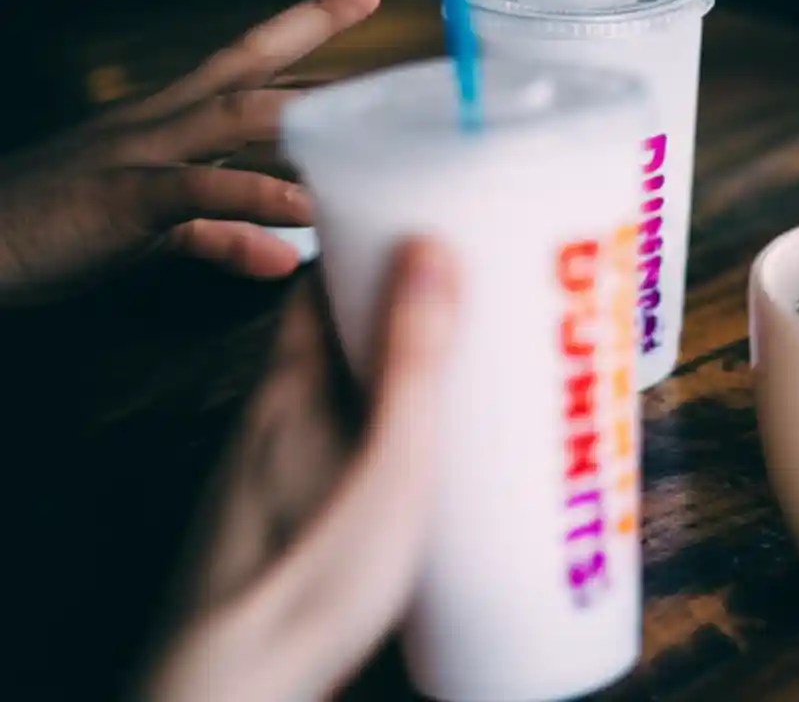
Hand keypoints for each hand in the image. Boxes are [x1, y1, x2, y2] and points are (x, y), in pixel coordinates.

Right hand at [0, 0, 381, 299]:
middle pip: (245, 63)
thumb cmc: (65, 227)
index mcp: (169, 120)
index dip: (300, 26)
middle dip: (307, 26)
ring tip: (363, 125)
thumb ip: (227, 234)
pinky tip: (303, 214)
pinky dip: (253, 202)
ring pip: (230, 114)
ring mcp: (140, 154)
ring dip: (298, 113)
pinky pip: (197, 193)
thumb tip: (288, 256)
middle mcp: (160, 122)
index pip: (244, 61)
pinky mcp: (123, 201)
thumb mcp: (160, 228)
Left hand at [145, 237, 458, 701]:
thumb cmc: (316, 570)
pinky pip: (326, 462)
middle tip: (459, 320)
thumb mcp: (390, 457)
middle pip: (327, 351)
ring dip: (379, 391)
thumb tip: (427, 249)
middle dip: (388, 326)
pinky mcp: (275, 528)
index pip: (312, 294)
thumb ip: (410, 362)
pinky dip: (366, 448)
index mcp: (288, 394)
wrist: (238, 680)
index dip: (360, 259)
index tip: (418, 241)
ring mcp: (264, 480)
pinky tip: (405, 481)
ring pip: (328, 412)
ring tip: (448, 396)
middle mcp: (265, 427)